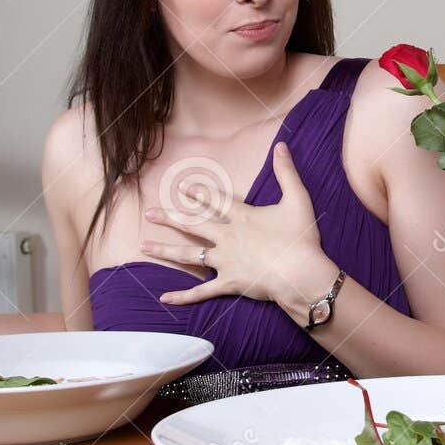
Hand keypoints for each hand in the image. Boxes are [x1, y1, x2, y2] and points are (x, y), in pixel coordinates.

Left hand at [143, 141, 338, 316]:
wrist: (301, 273)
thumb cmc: (301, 238)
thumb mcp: (297, 199)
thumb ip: (287, 172)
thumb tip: (282, 145)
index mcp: (243, 217)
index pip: (215, 201)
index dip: (199, 192)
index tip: (182, 187)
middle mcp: (228, 237)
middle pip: (193, 225)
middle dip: (170, 217)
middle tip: (150, 213)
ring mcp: (225, 261)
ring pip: (189, 255)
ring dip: (165, 250)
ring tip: (144, 246)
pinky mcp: (229, 283)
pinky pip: (201, 291)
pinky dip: (183, 296)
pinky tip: (164, 298)